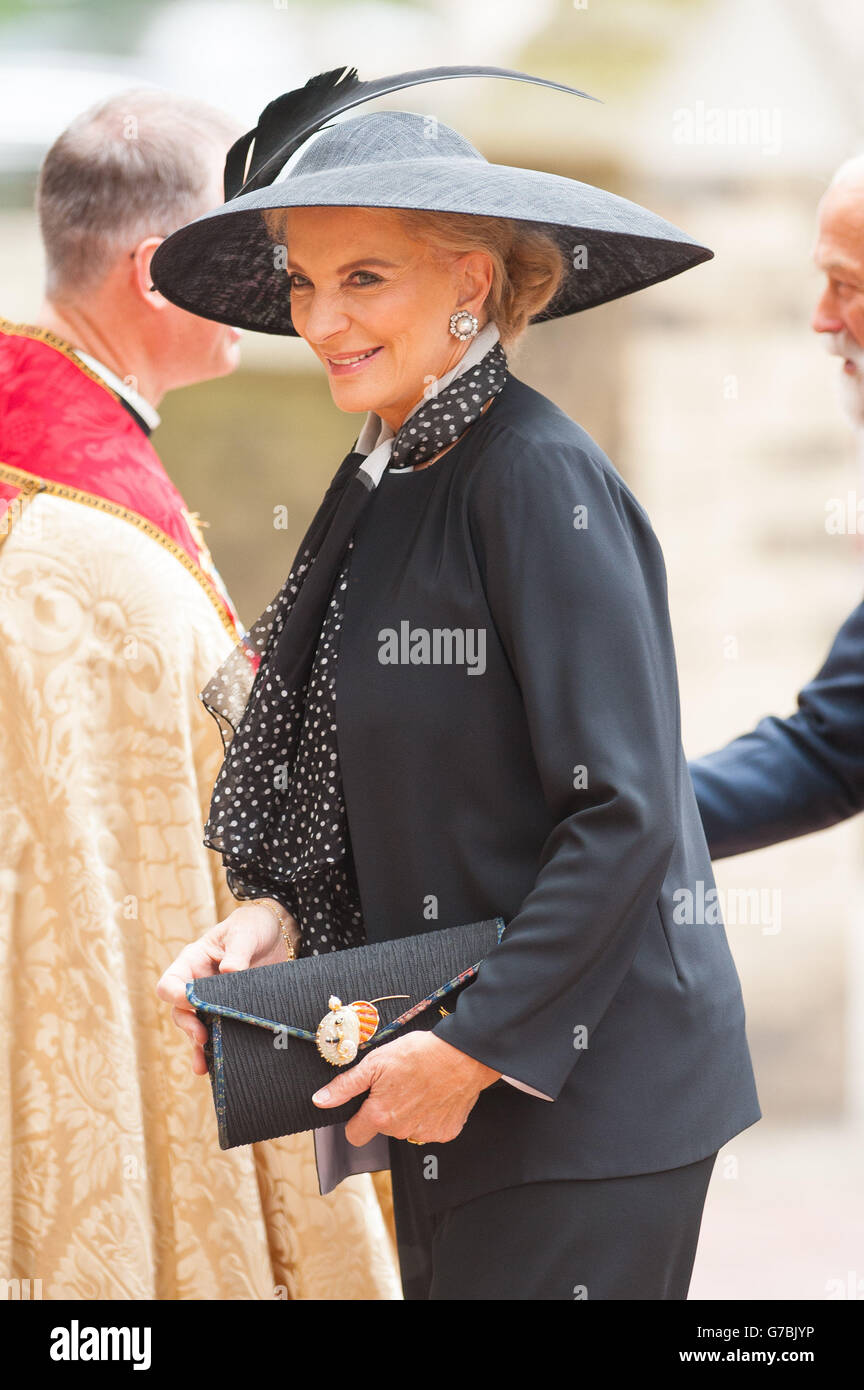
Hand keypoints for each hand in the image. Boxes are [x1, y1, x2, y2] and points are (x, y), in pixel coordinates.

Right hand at [156, 901, 299, 1074]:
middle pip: (180, 1010)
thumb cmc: (253, 926)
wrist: (277, 934)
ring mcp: (213, 1000)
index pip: (171, 982)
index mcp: (194, 961)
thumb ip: (238, 952)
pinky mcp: (231, 1011)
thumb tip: (229, 971)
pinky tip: (215, 1066)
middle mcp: (198, 983)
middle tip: (203, 1037)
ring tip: (203, 1066)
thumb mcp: (245, 933)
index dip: (176, 995)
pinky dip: (216, 1049)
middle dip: (188, 1025)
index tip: (191, 1003)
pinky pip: (218, 1032)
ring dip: (198, 1046)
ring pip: (196, 1026)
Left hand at [311, 1030, 501, 1146]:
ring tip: (419, 1086)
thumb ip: (346, 1086)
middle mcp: (401, 1132)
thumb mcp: (375, 1062)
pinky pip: (431, 1128)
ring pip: (407, 1129)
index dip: (357, 1118)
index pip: (354, 1135)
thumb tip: (320, 1101)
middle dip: (386, 1111)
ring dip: (410, 1113)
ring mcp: (425, 1134)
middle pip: (383, 1129)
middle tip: (398, 1084)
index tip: (367, 1102)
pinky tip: (435, 1094)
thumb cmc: (419, 1053)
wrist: (463, 1054)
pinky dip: (431, 1115)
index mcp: (379, 1116)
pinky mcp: (446, 1132)